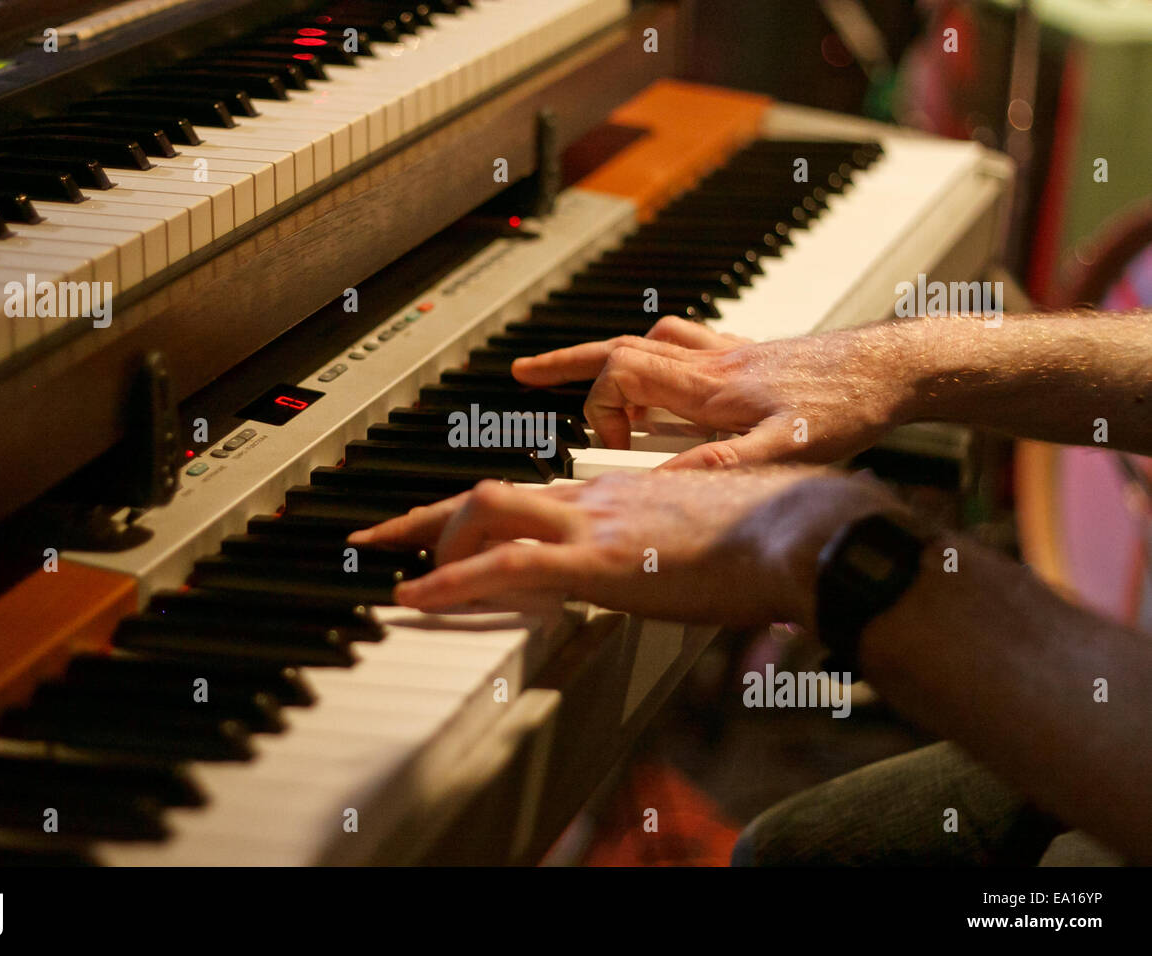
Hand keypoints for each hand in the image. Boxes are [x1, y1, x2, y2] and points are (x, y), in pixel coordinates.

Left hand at [349, 468, 903, 627]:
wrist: (805, 529)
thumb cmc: (770, 536)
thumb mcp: (704, 539)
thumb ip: (670, 548)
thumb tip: (666, 568)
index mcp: (617, 497)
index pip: (527, 494)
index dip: (476, 510)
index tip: (442, 524)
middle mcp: (595, 498)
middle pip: (489, 494)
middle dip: (424, 518)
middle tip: (378, 535)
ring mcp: (594, 523)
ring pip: (486, 512)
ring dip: (430, 541)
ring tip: (390, 570)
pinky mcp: (600, 559)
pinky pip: (507, 565)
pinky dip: (454, 580)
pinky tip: (416, 598)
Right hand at [511, 316, 914, 469]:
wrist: (894, 370)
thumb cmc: (845, 409)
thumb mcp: (784, 451)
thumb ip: (720, 467)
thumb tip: (659, 483)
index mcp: (708, 385)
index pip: (621, 373)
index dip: (599, 409)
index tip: (611, 452)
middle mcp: (710, 361)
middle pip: (619, 346)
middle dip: (567, 362)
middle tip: (526, 375)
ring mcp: (729, 353)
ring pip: (650, 339)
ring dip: (611, 355)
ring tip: (587, 376)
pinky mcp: (750, 355)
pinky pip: (688, 342)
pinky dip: (660, 354)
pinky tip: (667, 377)